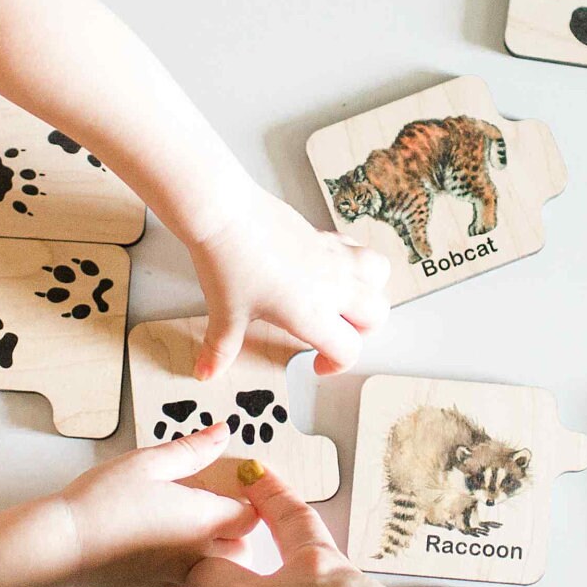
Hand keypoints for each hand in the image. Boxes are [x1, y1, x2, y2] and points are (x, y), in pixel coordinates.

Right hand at [57, 427, 256, 586]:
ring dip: (217, 562)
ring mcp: (177, 581)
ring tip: (193, 540)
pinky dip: (186, 579)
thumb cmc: (102, 502)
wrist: (64, 545)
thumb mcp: (148, 463)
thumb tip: (223, 432)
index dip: (247, 501)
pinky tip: (164, 561)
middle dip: (237, 535)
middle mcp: (198, 555)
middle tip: (215, 515)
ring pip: (219, 579)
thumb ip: (192, 449)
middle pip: (243, 552)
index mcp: (203, 519)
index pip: (250, 516)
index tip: (233, 491)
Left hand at [184, 184, 390, 378]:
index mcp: (311, 313)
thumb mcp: (225, 314)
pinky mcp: (325, 235)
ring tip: (347, 298)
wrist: (225, 214)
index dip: (336, 365)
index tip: (317, 364)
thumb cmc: (228, 262)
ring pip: (379, 275)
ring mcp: (333, 257)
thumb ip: (220, 348)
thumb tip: (207, 371)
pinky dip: (355, 260)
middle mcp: (332, 285)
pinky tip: (331, 266)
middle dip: (362, 331)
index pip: (348, 349)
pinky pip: (358, 247)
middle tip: (335, 334)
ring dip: (370, 290)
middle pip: (376, 315)